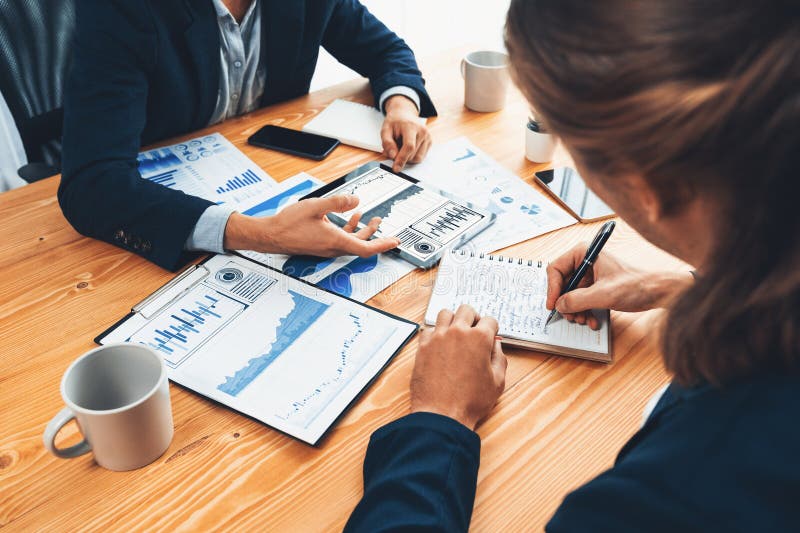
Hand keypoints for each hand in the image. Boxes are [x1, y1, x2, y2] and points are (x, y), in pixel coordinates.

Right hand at [223, 195, 399, 256]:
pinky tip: (348, 216)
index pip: (366, 248)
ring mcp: (327, 247)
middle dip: (376, 234)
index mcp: (335, 241)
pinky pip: (340, 238)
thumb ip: (337, 202)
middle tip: (384, 224)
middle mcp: (333, 248)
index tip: (395, 242)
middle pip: (361, 244)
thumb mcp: (315, 206)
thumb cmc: (288, 224)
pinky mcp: (321, 244)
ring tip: (370, 217)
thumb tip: (356, 200)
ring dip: (362, 229)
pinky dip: (348, 228)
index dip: (383, 245)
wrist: (270, 235)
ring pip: (351, 241)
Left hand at [381, 95, 431, 171]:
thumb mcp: (385, 130)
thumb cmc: (394, 123)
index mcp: (411, 127)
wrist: (404, 114)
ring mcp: (428, 137)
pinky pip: (420, 157)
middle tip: (394, 149)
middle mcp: (423, 132)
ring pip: (417, 158)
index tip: (396, 168)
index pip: (409, 146)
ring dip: (407, 158)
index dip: (402, 159)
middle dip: (401, 158)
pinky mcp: (430, 142)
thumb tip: (393, 156)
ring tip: (401, 147)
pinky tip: (408, 147)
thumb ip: (387, 143)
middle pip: (413, 155)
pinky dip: (412, 156)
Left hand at [410, 305, 506, 429]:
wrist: (442, 414)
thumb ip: (500, 358)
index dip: (492, 329)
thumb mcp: (497, 382)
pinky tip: (439, 344)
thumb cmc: (470, 401)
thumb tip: (496, 346)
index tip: (490, 335)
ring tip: (455, 333)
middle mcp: (458, 332)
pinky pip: (427, 329)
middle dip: (473, 318)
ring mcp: (438, 338)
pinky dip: (434, 333)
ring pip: (445, 313)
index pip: (489, 320)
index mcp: (479, 338)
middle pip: (466, 310)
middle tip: (473, 330)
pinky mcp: (423, 346)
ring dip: (452, 320)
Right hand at [546, 244, 694, 329]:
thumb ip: (577, 300)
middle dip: (566, 303)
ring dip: (575, 310)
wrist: (658, 292)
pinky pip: (581, 299)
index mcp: (585, 253)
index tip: (553, 305)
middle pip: (562, 284)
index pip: (556, 269)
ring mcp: (590, 274)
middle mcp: (585, 261)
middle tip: (571, 316)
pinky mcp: (596, 286)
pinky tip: (592, 320)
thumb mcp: (603, 294)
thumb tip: (559, 305)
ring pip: (570, 294)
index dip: (552, 289)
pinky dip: (584, 311)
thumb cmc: (637, 285)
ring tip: (584, 320)